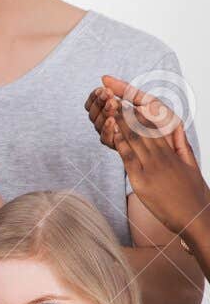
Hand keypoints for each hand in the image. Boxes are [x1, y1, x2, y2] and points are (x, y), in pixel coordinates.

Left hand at [88, 77, 208, 236]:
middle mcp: (163, 152)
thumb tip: (172, 135)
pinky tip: (110, 127)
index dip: (140, 104)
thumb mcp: (187, 166)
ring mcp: (153, 163)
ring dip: (119, 117)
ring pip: (134, 134)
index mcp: (173, 148)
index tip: (127, 91)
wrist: (196, 216)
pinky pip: (128, 154)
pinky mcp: (143, 177)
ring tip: (107, 99)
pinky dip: (119, 139)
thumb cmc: (191, 194)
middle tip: (110, 87)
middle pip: (142, 122)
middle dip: (126, 104)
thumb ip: (177, 148)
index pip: (156, 120)